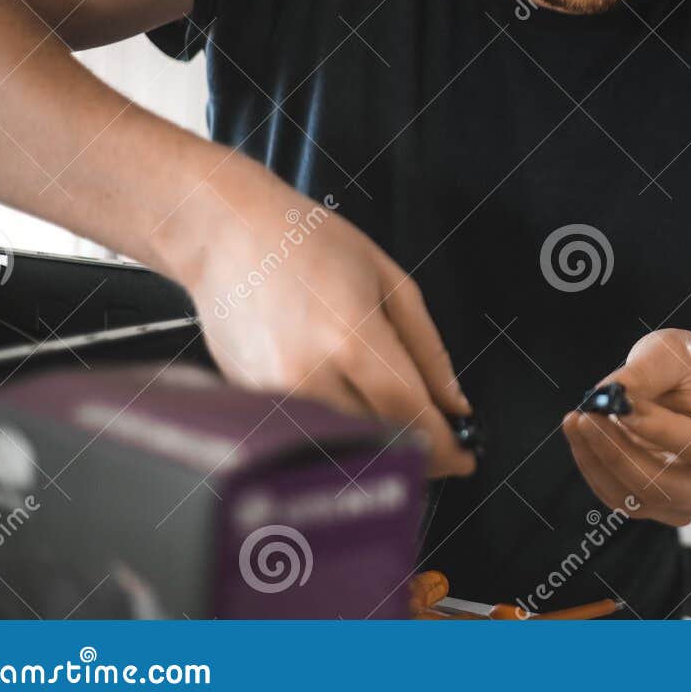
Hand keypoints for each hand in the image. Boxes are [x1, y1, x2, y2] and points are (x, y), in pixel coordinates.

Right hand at [165, 158, 474, 477]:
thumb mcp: (390, 280)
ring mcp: (273, 394)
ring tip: (392, 416)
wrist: (226, 234)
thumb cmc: (305, 243)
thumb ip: (428, 349)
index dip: (443, 446)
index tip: (465, 457)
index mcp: (351, 338)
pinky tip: (343, 398)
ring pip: (343, 445)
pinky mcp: (250, 403)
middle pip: (378, 439)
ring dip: (377, 443)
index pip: (410, 414)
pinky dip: (337, 429)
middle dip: (417, 448)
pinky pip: (308, 432)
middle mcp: (308, 374)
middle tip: (438, 441)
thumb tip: (454, 405)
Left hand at [562, 329, 690, 525]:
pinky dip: (593, 465)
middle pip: (667, 488)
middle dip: (618, 454)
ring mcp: (686, 503)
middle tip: (585, 417)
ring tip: (577, 417)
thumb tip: (611, 395)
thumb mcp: (679, 352)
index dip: (662, 431)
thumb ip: (650, 369)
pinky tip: (581, 432)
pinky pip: (618, 497)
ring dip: (597, 459)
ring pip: (636, 498)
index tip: (622, 406)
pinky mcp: (655, 507)